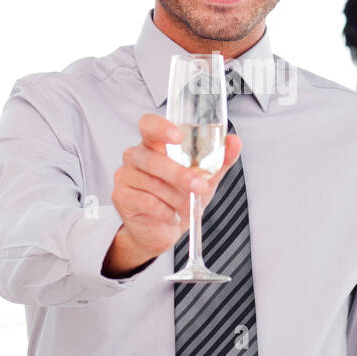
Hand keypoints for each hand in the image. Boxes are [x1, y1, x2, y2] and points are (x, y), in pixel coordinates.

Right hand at [103, 113, 242, 276]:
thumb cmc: (179, 198)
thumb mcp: (204, 178)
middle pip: (152, 158)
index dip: (161, 128)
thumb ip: (219, 159)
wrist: (162, 231)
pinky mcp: (121, 196)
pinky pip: (145, 200)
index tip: (178, 137)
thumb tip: (234, 142)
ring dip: (176, 197)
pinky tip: (171, 215)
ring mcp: (125, 175)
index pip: (149, 125)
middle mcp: (136, 155)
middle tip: (199, 186)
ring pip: (151, 182)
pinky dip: (164, 210)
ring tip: (187, 207)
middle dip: (179, 174)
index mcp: (154, 144)